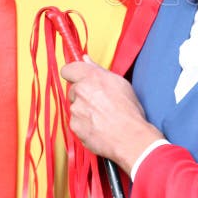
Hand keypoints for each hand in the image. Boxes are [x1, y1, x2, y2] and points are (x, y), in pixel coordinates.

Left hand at [61, 58, 164, 174]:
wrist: (129, 137)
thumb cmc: (129, 111)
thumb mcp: (120, 83)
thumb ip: (98, 70)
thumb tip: (86, 59)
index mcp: (91, 77)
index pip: (68, 69)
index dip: (73, 73)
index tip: (79, 77)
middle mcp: (80, 91)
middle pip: (73, 90)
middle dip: (83, 94)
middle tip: (99, 101)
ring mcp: (76, 109)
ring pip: (75, 106)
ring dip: (84, 110)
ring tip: (102, 116)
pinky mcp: (74, 126)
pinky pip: (76, 122)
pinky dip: (85, 124)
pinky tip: (99, 126)